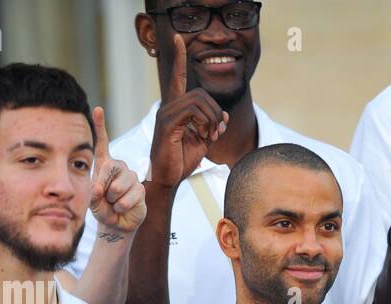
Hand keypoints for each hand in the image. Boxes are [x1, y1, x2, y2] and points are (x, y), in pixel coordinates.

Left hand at [89, 107, 145, 234]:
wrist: (116, 223)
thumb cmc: (102, 209)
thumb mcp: (92, 201)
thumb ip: (93, 194)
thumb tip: (99, 190)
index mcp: (105, 165)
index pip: (103, 143)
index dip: (100, 125)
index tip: (97, 108)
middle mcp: (119, 167)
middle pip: (109, 169)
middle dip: (103, 187)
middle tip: (104, 198)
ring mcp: (131, 177)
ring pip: (119, 186)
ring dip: (113, 199)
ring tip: (114, 203)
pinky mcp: (141, 189)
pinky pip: (130, 197)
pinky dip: (122, 206)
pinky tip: (123, 207)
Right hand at [148, 34, 228, 187]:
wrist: (167, 179)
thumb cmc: (182, 160)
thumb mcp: (203, 142)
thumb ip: (213, 127)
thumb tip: (224, 116)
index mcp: (175, 109)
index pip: (177, 78)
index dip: (179, 58)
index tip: (178, 38)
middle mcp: (168, 107)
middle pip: (200, 93)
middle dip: (215, 111)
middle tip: (216, 131)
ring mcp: (166, 114)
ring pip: (198, 101)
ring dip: (212, 119)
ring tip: (210, 136)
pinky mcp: (168, 123)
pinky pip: (193, 112)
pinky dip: (205, 123)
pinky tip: (205, 136)